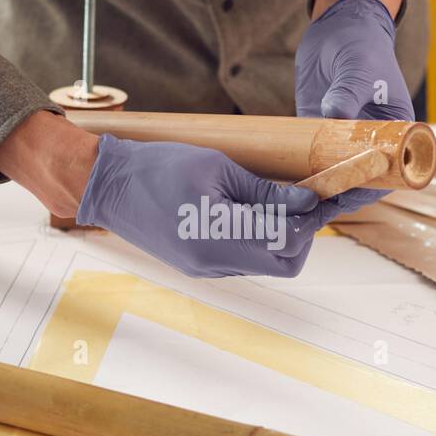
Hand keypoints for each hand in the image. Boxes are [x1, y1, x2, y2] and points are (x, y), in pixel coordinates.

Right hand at [77, 135, 337, 277]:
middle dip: (303, 234)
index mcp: (218, 238)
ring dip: (280, 236)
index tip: (327, 195)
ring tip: (276, 200)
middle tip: (304, 200)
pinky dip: (258, 239)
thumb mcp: (217, 168)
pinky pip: (244, 258)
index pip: (288, 241)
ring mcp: (206, 268)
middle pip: (285, 263)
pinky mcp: (199, 265)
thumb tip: (307, 202)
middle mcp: (214, 263)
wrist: (108, 185)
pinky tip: (252, 211)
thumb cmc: (158, 167)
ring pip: (266, 263)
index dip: (312, 218)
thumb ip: (265, 191)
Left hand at [295, 0, 413, 212]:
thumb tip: (334, 115)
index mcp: (395, 129)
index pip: (388, 168)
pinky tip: (288, 189)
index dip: (371, 184)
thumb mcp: (358, 68)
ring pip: (335, 174)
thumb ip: (348, 92)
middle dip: (342, 195)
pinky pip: (312, 158)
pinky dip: (303, 174)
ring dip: (320, 190)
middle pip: (360, 178)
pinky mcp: (318, 131)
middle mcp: (370, 140)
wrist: (338, 28)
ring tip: (301, 206)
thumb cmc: (361, 46)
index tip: (350, 193)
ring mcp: (343, 138)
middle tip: (319, 206)